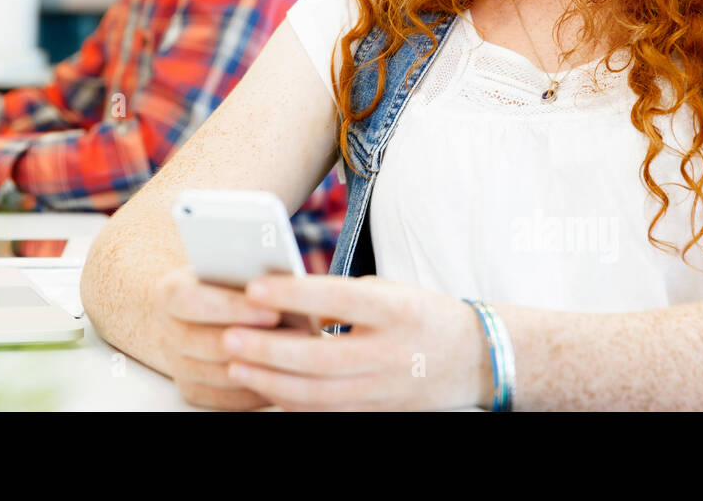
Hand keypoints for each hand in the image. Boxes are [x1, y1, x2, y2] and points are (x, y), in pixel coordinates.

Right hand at [151, 266, 288, 409]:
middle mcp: (166, 332)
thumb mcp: (227, 268)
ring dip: (261, 369)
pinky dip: (255, 391)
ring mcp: (176, 365)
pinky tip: (283, 378)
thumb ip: (247, 274)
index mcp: (169, 294)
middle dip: (255, 343)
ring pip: (218, 376)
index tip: (272, 310)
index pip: (192, 302)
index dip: (232, 308)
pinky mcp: (192, 390)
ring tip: (299, 358)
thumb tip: (284, 285)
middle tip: (298, 339)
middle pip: (207, 343)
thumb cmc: (221, 283)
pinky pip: (224, 399)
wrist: (195, 310)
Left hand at [220, 275, 492, 410]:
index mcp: (396, 309)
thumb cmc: (420, 313)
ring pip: (319, 395)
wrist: (473, 357)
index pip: (338, 298)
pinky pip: (329, 414)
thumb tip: (284, 299)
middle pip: (320, 357)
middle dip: (268, 350)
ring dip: (271, 383)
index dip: (293, 294)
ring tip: (236, 367)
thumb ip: (342, 296)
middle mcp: (392, 353)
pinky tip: (266, 390)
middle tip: (230, 338)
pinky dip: (293, 403)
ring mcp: (387, 390)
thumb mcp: (389, 290)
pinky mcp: (380, 414)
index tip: (253, 287)